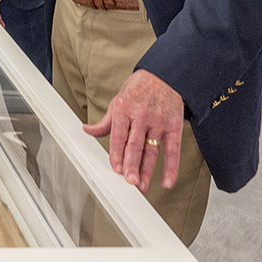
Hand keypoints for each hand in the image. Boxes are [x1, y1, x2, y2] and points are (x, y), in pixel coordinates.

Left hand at [84, 69, 184, 191]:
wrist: (163, 76)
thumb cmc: (137, 90)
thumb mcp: (117, 102)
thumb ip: (105, 122)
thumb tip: (87, 130)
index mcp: (124, 109)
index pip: (119, 135)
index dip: (117, 153)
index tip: (116, 169)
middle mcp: (142, 116)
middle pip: (135, 145)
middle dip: (132, 165)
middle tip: (129, 181)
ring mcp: (159, 121)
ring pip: (152, 150)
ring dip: (147, 170)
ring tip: (141, 185)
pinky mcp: (174, 126)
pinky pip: (173, 150)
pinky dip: (171, 167)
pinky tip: (167, 180)